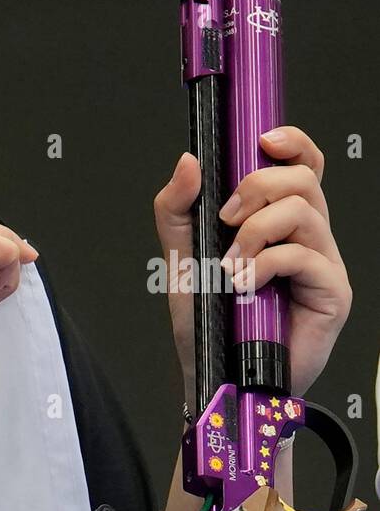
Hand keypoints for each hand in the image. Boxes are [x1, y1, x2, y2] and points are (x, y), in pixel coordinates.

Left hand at [153, 125, 351, 401]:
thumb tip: (190, 161)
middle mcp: (308, 236)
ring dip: (256, 230)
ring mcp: (324, 263)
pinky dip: (265, 264)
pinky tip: (246, 285)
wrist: (213, 371)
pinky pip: (303, 256)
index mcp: (280, 219)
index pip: (304, 164)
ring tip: (231, 263)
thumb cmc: (207, 317)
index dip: (292, 142)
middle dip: (258, 185)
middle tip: (227, 218)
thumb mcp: (181, 252)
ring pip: (304, 211)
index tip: (261, 139)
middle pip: (304, 178)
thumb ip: (178, 206)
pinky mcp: (332, 293)